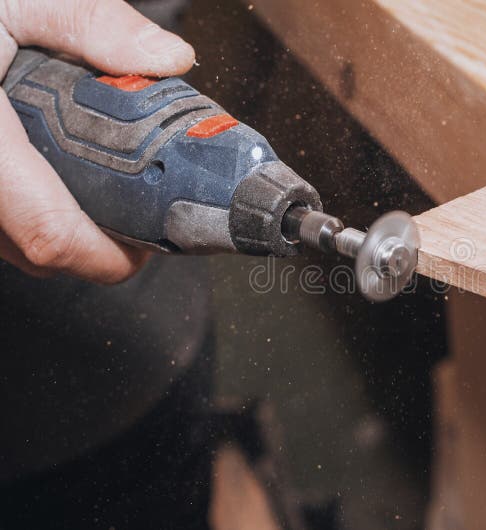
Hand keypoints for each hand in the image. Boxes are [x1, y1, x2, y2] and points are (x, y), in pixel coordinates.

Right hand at [0, 0, 194, 282]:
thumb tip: (167, 58)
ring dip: (67, 234)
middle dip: (99, 246)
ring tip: (106, 199)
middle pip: (39, 252)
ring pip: (15, 247)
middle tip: (140, 219)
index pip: (52, 234)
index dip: (109, 253)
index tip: (149, 242)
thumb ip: (93, 25)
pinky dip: (35, 215)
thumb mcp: (20, 0)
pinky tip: (60, 184)